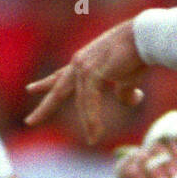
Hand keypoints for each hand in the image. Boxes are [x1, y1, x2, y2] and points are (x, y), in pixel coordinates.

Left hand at [25, 20, 146, 141]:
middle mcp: (79, 63)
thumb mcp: (128, 77)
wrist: (147, 37)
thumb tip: (129, 100)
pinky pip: (90, 101)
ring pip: (82, 102)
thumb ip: (123, 91)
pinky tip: (95, 134)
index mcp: (84, 62)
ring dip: (89, 122)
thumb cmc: (139, 54)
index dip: (45, 83)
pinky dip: (93, 119)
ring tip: (93, 139)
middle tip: (29, 122)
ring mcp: (84, 67)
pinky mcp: (93, 72)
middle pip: (58, 90)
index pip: (60, 75)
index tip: (30, 89)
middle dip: (45, 108)